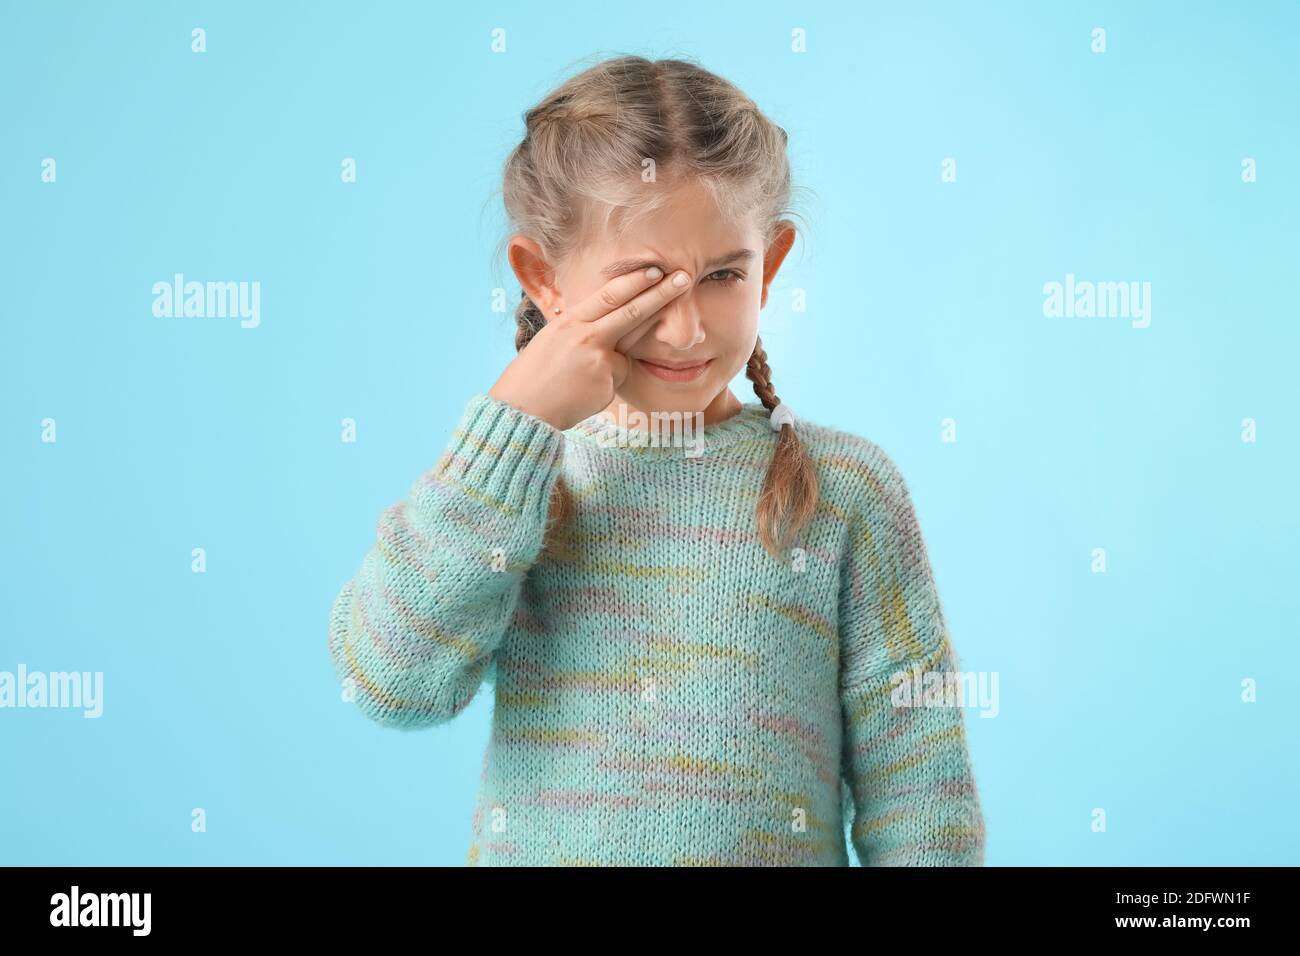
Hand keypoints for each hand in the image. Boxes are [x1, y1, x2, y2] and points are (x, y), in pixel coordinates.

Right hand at [488, 266, 691, 430]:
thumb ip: (582, 327)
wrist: (522, 410)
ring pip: (627, 352)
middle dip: (662, 294)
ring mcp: (599, 361)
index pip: (609, 295)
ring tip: (578, 372)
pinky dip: (606, 383)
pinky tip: (580, 392)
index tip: (657, 269)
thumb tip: (609, 320)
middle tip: (685, 278)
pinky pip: (619, 378)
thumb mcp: (554, 338)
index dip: (635, 281)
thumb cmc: (535, 373)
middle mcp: (586, 337)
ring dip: (616, 356)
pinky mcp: (608, 384)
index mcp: (570, 321)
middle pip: (632, 312)